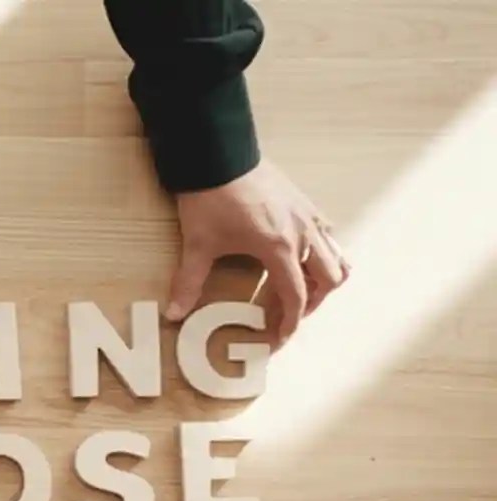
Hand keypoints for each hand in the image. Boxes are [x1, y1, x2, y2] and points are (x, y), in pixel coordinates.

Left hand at [165, 159, 349, 345]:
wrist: (218, 153)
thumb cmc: (210, 198)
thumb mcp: (197, 244)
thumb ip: (188, 282)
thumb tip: (173, 313)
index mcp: (279, 248)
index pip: (296, 296)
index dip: (289, 322)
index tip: (279, 338)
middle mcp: (303, 233)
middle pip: (328, 279)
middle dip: (311, 303)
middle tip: (287, 314)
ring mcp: (308, 215)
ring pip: (336, 255)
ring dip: (324, 278)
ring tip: (300, 289)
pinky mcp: (304, 202)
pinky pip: (328, 233)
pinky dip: (323, 252)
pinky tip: (299, 256)